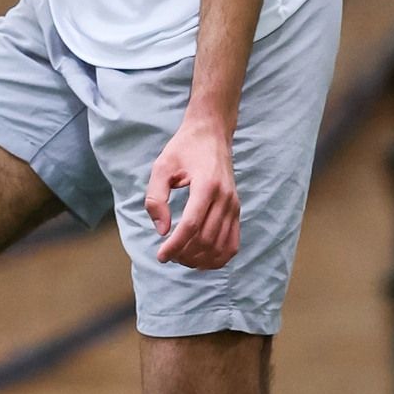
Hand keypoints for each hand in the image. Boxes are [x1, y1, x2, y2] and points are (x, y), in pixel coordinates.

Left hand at [144, 110, 239, 269]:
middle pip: (206, 239)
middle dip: (184, 254)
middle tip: (168, 255)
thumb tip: (162, 231)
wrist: (212, 133)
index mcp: (206, 185)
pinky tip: (202, 260)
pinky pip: (233, 243)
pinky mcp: (237, 210)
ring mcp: (234, 205)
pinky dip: (219, 257)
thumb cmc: (184, 148)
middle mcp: (224, 197)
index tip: (161, 256)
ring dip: (200, 259)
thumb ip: (156, 198)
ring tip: (182, 258)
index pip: (191, 225)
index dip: (175, 245)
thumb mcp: (161, 166)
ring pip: (220, 245)